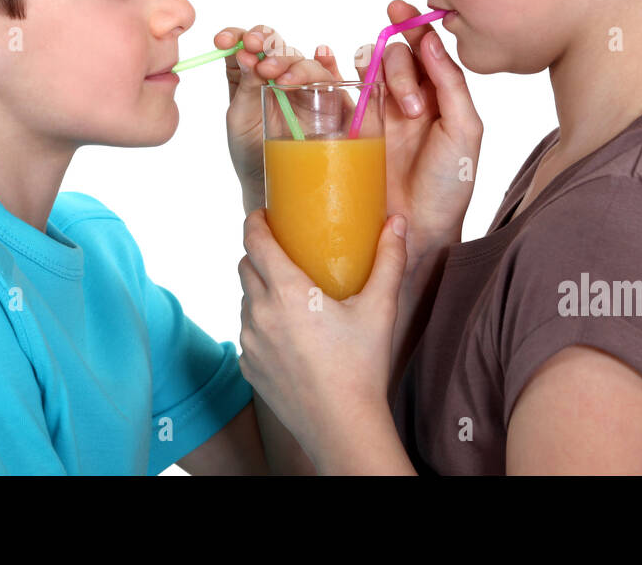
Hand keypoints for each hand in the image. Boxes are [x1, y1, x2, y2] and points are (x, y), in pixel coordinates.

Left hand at [215, 25, 338, 213]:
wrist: (270, 183)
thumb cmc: (251, 149)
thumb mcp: (240, 117)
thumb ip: (244, 87)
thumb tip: (246, 53)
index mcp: (249, 73)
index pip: (243, 44)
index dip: (235, 36)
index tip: (223, 40)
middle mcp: (277, 73)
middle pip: (274, 44)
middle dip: (264, 41)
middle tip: (254, 48)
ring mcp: (302, 83)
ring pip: (300, 58)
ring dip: (288, 60)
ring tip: (275, 74)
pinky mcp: (325, 97)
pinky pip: (330, 75)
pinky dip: (328, 62)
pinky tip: (322, 53)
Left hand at [237, 207, 407, 464]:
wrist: (342, 426)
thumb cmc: (361, 366)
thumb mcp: (379, 308)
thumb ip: (389, 261)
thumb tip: (397, 223)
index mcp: (286, 291)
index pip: (254, 241)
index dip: (255, 222)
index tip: (264, 214)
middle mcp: (259, 312)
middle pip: (245, 266)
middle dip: (259, 253)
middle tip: (284, 251)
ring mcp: (249, 342)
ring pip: (245, 300)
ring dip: (259, 290)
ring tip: (288, 294)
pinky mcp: (248, 366)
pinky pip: (247, 333)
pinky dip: (261, 324)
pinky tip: (287, 333)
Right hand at [316, 0, 482, 270]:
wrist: (419, 230)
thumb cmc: (450, 185)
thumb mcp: (465, 132)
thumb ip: (451, 85)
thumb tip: (431, 41)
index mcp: (439, 95)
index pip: (425, 49)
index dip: (413, 24)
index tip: (400, 9)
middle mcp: (408, 98)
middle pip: (394, 55)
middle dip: (399, 67)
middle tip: (409, 107)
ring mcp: (378, 113)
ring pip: (366, 68)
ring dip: (368, 65)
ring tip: (378, 92)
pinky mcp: (351, 129)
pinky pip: (339, 93)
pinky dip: (331, 72)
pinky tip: (326, 62)